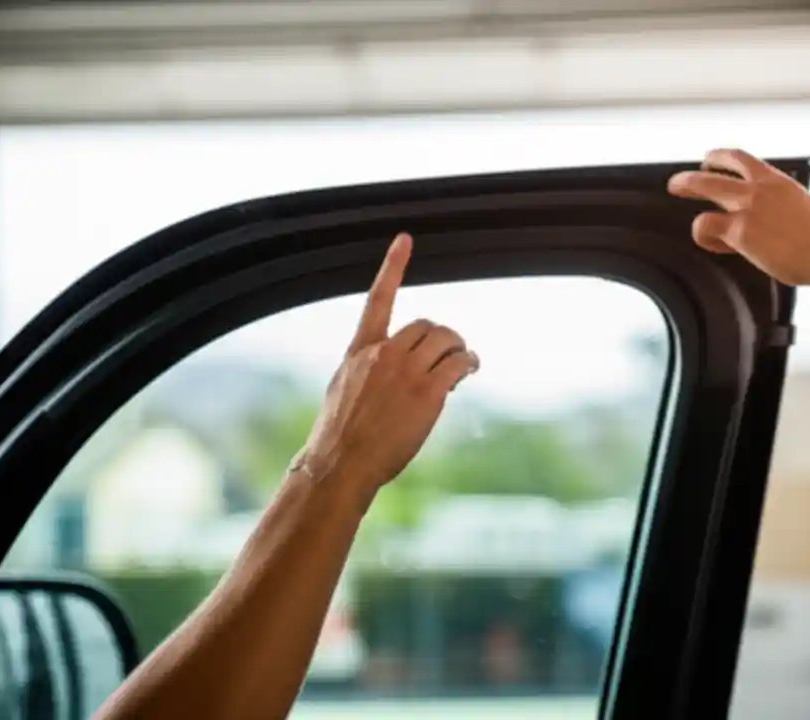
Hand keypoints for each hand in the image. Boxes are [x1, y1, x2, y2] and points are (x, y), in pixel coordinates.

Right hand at [293, 233, 478, 501]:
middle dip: (442, 337)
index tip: (406, 238)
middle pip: (425, 325)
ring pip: (445, 340)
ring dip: (459, 348)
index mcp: (359, 352)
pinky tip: (470, 370)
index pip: (378, 299)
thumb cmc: (340, 437)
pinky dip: (469, 362)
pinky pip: (459, 363)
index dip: (393, 266)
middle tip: (451, 355)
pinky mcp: (426, 392)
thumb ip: (367, 372)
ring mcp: (404, 372)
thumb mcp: (342, 391)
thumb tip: (394, 372)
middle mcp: (382, 355)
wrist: (339, 465)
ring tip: (464, 363)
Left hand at [667, 148, 809, 310]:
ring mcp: (748, 207)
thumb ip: (777, 206)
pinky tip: (718, 245)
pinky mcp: (740, 231)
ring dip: (686, 187)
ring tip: (676, 192)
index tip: (708, 160)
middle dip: (692, 174)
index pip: (742, 158)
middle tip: (677, 181)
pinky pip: (706, 225)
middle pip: (714, 170)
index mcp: (777, 181)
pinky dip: (706, 236)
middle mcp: (760, 188)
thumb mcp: (800, 208)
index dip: (720, 157)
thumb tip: (762, 218)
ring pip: (703, 187)